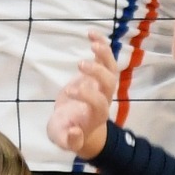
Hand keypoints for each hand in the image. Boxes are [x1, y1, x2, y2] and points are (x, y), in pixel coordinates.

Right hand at [48, 31, 116, 159]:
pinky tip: (90, 33)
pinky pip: (103, 58)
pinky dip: (100, 44)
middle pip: (110, 83)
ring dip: (105, 55)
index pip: (99, 103)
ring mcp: (101, 85)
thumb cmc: (68, 131)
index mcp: (96, 114)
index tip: (69, 91)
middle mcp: (103, 98)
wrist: (75, 124)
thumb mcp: (63, 139)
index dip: (87, 95)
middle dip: (98, 72)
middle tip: (80, 64)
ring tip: (93, 43)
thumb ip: (69, 140)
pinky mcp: (96, 74)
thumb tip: (74, 133)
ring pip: (111, 68)